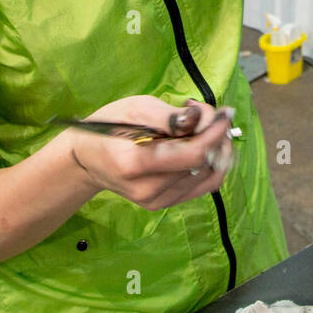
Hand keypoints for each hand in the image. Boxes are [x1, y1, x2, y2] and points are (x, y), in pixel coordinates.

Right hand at [60, 96, 236, 210]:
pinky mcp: (164, 204)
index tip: (225, 113)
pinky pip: (203, 185)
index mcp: (134, 164)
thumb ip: (168, 116)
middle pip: (203, 165)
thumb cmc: (107, 127)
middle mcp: (147, 190)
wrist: (86, 160)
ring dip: (216, 148)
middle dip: (216, 136)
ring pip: (209, 176)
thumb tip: (198, 120)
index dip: (214, 133)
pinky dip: (211, 163)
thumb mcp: (133, 108)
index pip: (191, 155)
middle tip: (207, 114)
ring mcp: (157, 201)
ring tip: (202, 126)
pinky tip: (203, 144)